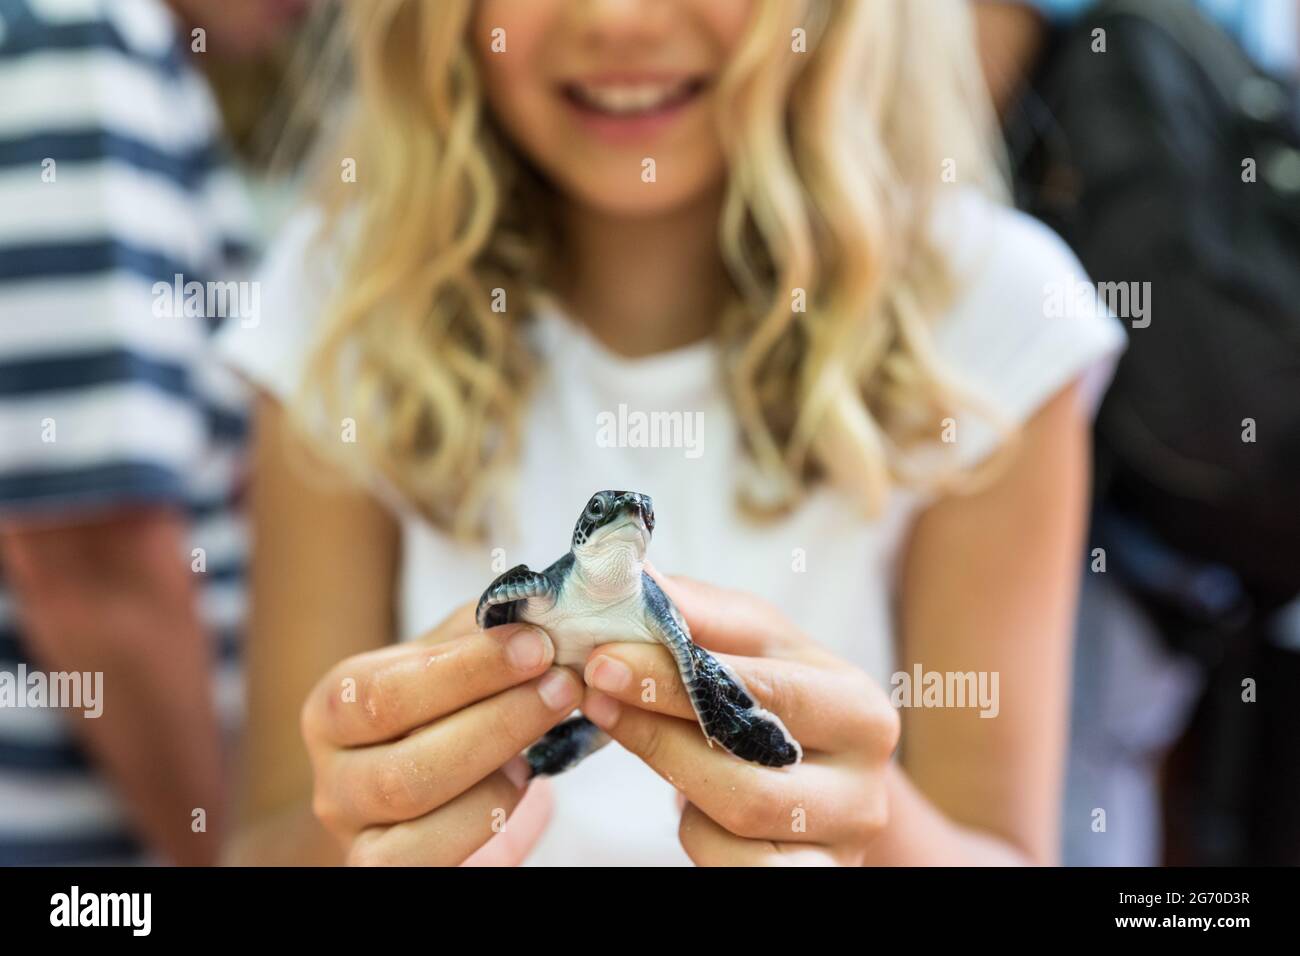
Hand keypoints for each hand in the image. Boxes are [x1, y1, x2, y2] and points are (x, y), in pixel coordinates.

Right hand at [300, 602, 581, 864]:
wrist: (419, 783)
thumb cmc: (438, 708)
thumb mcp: (447, 660)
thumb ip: (482, 630)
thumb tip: (540, 603)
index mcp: (335, 706)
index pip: (389, 692)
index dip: (468, 671)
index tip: (538, 644)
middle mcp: (333, 777)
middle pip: (405, 765)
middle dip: (497, 721)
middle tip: (563, 685)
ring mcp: (357, 834)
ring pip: (418, 816)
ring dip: (498, 773)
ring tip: (548, 734)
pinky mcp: (384, 868)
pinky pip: (433, 859)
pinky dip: (486, 819)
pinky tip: (522, 782)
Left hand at [579, 575, 899, 864]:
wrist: (826, 784)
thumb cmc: (778, 700)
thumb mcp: (754, 646)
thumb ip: (699, 612)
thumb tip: (634, 575)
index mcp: (857, 703)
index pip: (760, 686)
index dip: (673, 674)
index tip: (603, 657)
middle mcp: (867, 777)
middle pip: (748, 757)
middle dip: (658, 724)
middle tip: (594, 693)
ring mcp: (846, 838)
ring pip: (739, 816)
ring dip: (670, 774)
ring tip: (630, 736)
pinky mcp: (818, 879)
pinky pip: (738, 867)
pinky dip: (701, 839)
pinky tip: (688, 807)